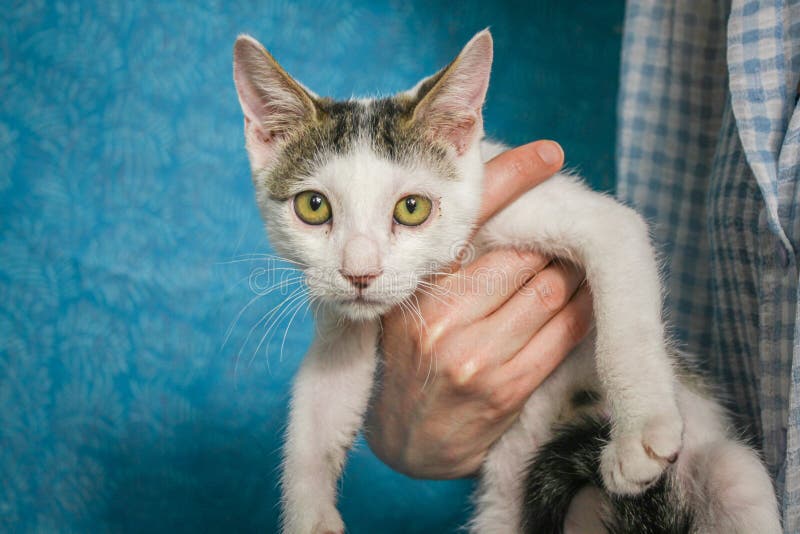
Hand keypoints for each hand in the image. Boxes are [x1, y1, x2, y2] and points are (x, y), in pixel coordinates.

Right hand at [364, 141, 593, 478]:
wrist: (405, 443)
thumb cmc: (410, 362)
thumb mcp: (410, 309)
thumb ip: (446, 270)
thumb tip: (502, 216)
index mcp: (414, 291)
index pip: (468, 222)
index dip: (512, 181)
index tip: (548, 154)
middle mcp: (440, 320)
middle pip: (520, 256)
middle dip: (551, 240)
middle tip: (569, 229)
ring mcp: (473, 357)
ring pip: (547, 293)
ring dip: (573, 275)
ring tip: (581, 263)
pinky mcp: (504, 390)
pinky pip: (560, 337)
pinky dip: (582, 313)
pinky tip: (589, 301)